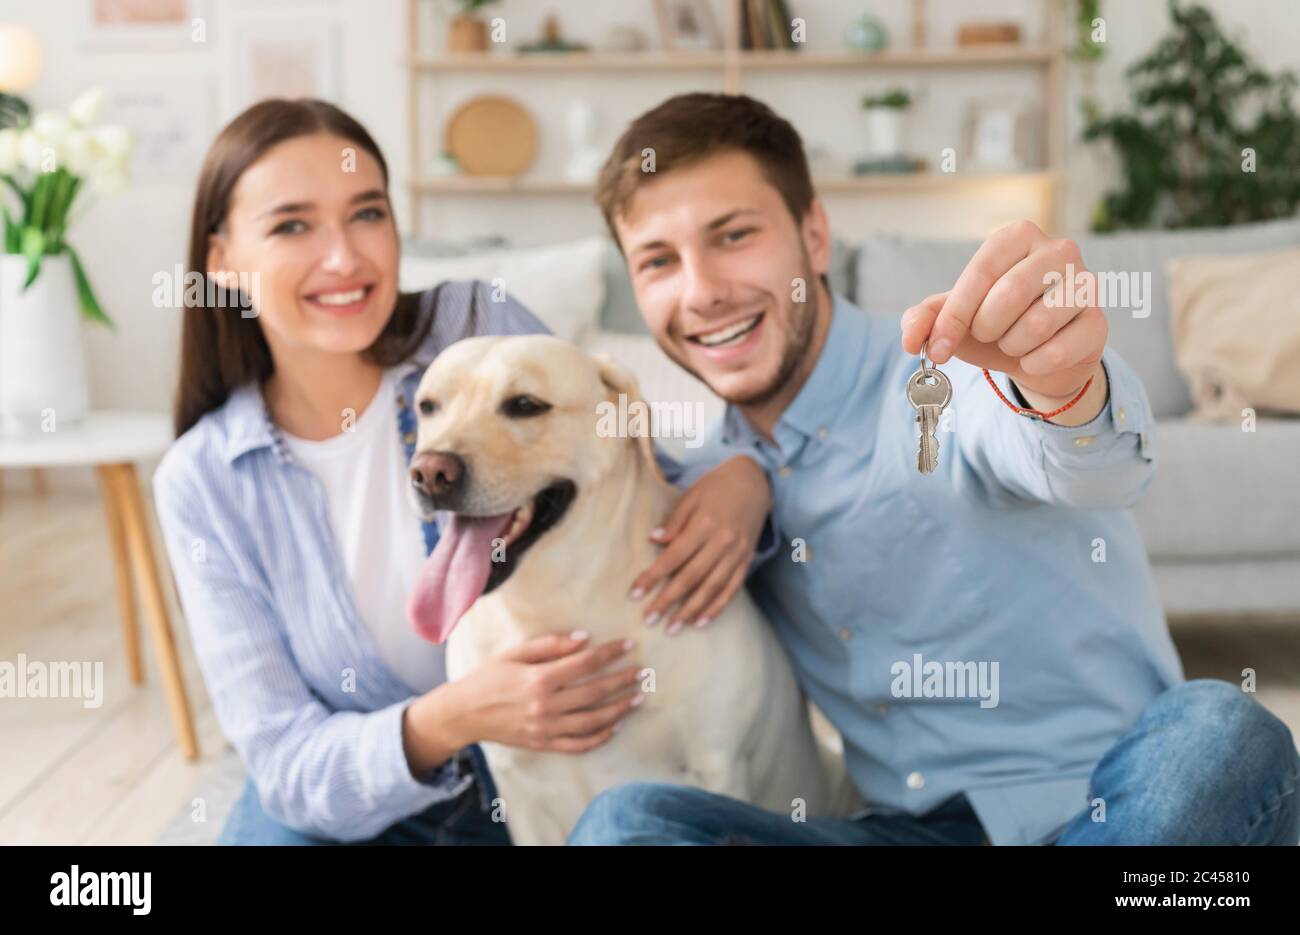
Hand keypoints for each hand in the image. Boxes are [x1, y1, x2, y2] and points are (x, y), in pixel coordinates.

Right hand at [403, 632, 642, 770]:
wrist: (464, 713)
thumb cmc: (489, 677)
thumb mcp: (514, 653)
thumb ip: (549, 645)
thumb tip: (584, 637)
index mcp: (539, 679)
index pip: (585, 663)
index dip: (610, 653)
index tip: (630, 645)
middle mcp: (546, 706)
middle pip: (595, 692)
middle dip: (623, 681)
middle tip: (644, 673)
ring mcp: (546, 728)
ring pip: (593, 721)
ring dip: (619, 709)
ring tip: (637, 698)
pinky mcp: (544, 744)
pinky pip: (579, 744)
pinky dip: (600, 737)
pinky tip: (615, 726)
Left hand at [628, 454, 770, 633]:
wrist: (755, 481)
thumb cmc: (716, 487)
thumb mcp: (691, 496)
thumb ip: (674, 522)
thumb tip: (653, 540)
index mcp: (704, 524)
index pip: (674, 556)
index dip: (653, 576)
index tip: (635, 594)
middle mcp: (722, 542)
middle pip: (692, 577)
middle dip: (668, 600)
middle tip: (649, 620)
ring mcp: (737, 553)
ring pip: (712, 588)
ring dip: (691, 611)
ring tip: (672, 628)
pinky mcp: (747, 560)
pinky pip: (732, 589)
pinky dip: (716, 607)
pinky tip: (701, 622)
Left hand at [899, 220, 1108, 421]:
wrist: (1039, 357)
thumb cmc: (994, 325)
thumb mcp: (954, 318)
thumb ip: (924, 319)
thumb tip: (911, 338)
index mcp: (1017, 236)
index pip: (982, 271)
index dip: (955, 315)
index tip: (937, 347)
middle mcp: (1058, 250)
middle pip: (1008, 295)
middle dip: (985, 329)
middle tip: (987, 335)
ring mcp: (1085, 284)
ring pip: (1036, 325)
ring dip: (1011, 346)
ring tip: (1013, 342)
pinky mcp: (1099, 322)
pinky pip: (1058, 350)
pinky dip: (1034, 363)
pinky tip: (1034, 357)